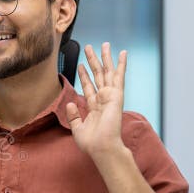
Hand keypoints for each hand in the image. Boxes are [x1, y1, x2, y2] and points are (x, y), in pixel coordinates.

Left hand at [65, 42, 127, 159]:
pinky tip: (122, 53)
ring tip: (103, 44)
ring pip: (107, 72)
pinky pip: (119, 76)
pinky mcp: (117, 95)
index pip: (88, 86)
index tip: (80, 65)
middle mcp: (103, 99)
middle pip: (98, 75)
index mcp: (94, 107)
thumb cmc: (91, 143)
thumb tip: (70, 103)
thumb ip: (73, 115)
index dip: (84, 75)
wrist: (101, 147)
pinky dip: (121, 64)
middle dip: (94, 61)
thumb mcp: (77, 128)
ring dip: (105, 58)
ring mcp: (110, 96)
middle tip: (90, 48)